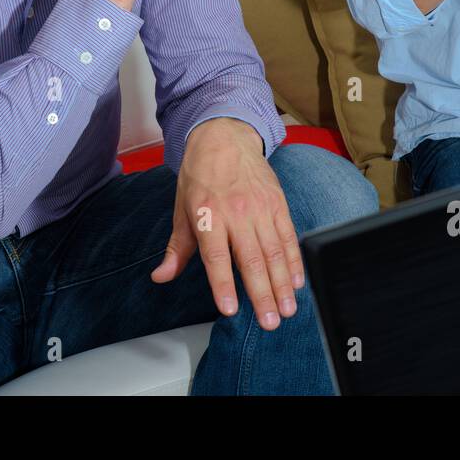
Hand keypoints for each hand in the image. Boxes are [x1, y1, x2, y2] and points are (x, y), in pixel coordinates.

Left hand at [151, 118, 302, 331]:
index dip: (223, 284)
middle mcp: (236, 213)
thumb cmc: (200, 175)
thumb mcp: (181, 209)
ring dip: (283, 284)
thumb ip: (177, 248)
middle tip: (271, 322)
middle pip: (251, 259)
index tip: (231, 308)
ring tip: (287, 309)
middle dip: (262, 294)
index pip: (216, 256)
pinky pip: (288, 236)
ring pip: (274, 252)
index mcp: (208, 215)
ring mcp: (260, 208)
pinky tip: (298, 282)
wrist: (224, 136)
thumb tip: (161, 276)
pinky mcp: (278, 203)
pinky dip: (294, 261)